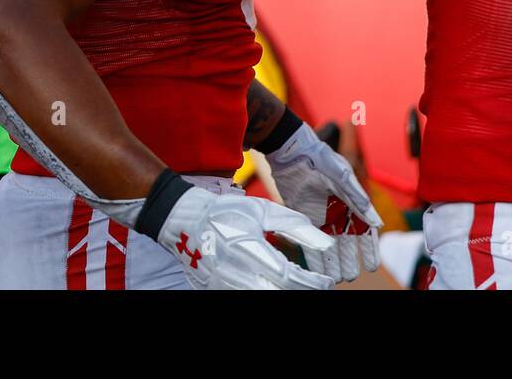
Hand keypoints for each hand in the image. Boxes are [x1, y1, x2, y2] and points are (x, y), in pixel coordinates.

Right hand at [156, 186, 336, 288]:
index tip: (327, 281)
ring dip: (286, 294)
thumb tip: (327, 244)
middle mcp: (236, 274)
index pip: (288, 276)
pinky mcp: (216, 292)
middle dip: (302, 293)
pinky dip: (266, 291)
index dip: (312, 282)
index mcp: (248, 250)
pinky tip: (276, 285)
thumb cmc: (226, 212)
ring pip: (263, 299)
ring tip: (300, 285)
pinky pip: (247, 297)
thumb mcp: (263, 211)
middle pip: (278, 294)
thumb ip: (296, 227)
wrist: (184, 222)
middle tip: (318, 287)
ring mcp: (224, 287)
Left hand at [265, 121, 381, 281]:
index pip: (364, 231)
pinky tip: (319, 271)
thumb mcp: (343, 177)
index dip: (369, 249)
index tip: (371, 265)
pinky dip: (315, 257)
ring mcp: (321, 216)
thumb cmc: (321, 159)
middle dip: (349, 260)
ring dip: (333, 263)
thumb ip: (359, 200)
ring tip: (338, 279)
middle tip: (351, 276)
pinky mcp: (304, 217)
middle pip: (347, 243)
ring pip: (329, 246)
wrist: (292, 151)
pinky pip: (310, 241)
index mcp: (352, 203)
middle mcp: (338, 212)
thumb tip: (378, 223)